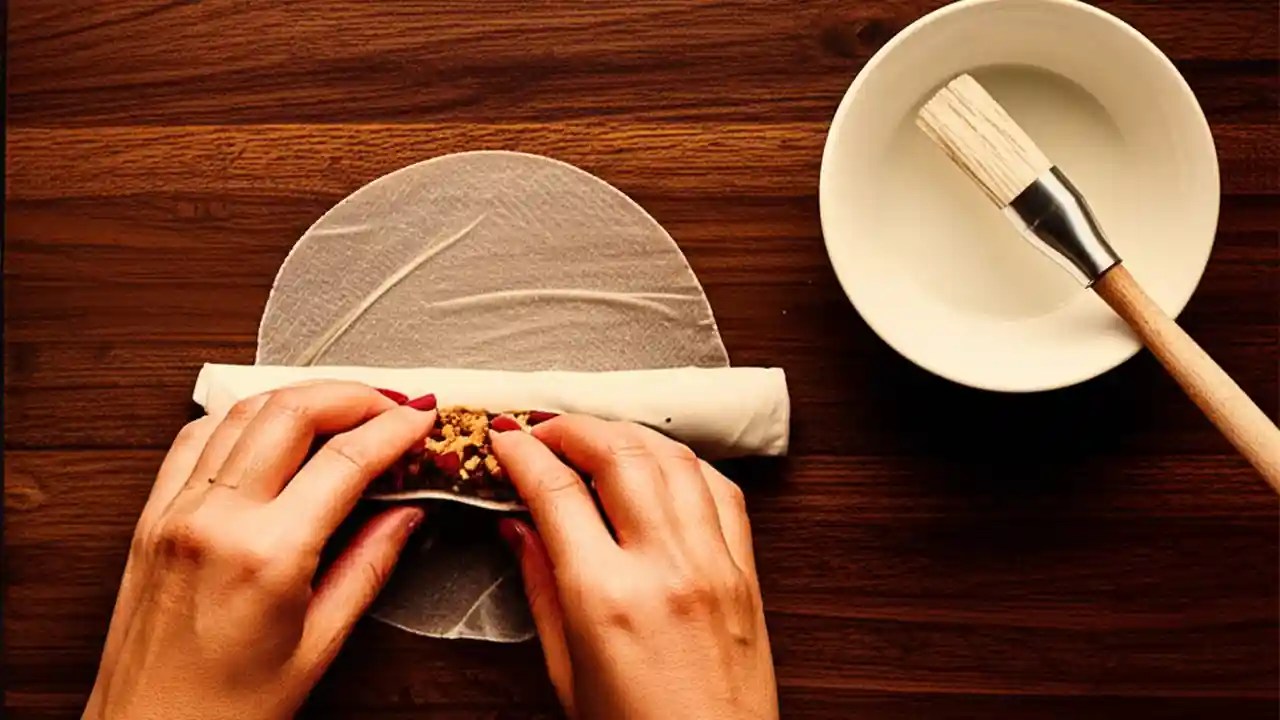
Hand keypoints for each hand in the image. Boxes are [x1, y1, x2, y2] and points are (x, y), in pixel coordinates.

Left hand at [85, 382, 437, 719]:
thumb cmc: (224, 712)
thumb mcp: (318, 645)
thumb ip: (368, 566)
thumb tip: (406, 514)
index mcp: (265, 555)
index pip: (346, 459)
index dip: (396, 427)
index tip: (423, 416)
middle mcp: (215, 520)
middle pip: (292, 411)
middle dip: (353, 394)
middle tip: (392, 405)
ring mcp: (176, 512)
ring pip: (243, 410)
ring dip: (301, 396)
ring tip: (343, 409)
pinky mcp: (151, 517)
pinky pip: (195, 436)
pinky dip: (242, 416)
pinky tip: (271, 429)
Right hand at [492, 416, 777, 719]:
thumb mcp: (565, 673)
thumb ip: (540, 588)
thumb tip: (518, 527)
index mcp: (607, 599)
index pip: (556, 491)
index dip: (522, 452)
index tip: (504, 438)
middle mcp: (665, 568)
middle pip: (616, 453)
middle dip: (571, 426)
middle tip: (542, 428)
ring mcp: (713, 563)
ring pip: (672, 457)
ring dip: (625, 433)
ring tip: (593, 436)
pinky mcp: (745, 571)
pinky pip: (720, 488)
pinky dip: (683, 463)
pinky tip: (659, 467)